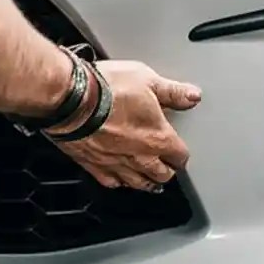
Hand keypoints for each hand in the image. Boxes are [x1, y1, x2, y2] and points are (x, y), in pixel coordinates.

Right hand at [50, 60, 201, 191]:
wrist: (70, 99)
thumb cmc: (106, 88)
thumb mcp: (147, 80)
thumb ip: (172, 91)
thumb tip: (193, 96)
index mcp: (158, 138)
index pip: (181, 156)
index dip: (182, 153)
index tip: (180, 150)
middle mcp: (139, 157)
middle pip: (161, 175)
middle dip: (166, 171)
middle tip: (167, 166)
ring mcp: (116, 164)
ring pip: (138, 183)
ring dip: (146, 181)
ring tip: (149, 180)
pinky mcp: (93, 165)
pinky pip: (111, 182)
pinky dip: (117, 181)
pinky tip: (118, 178)